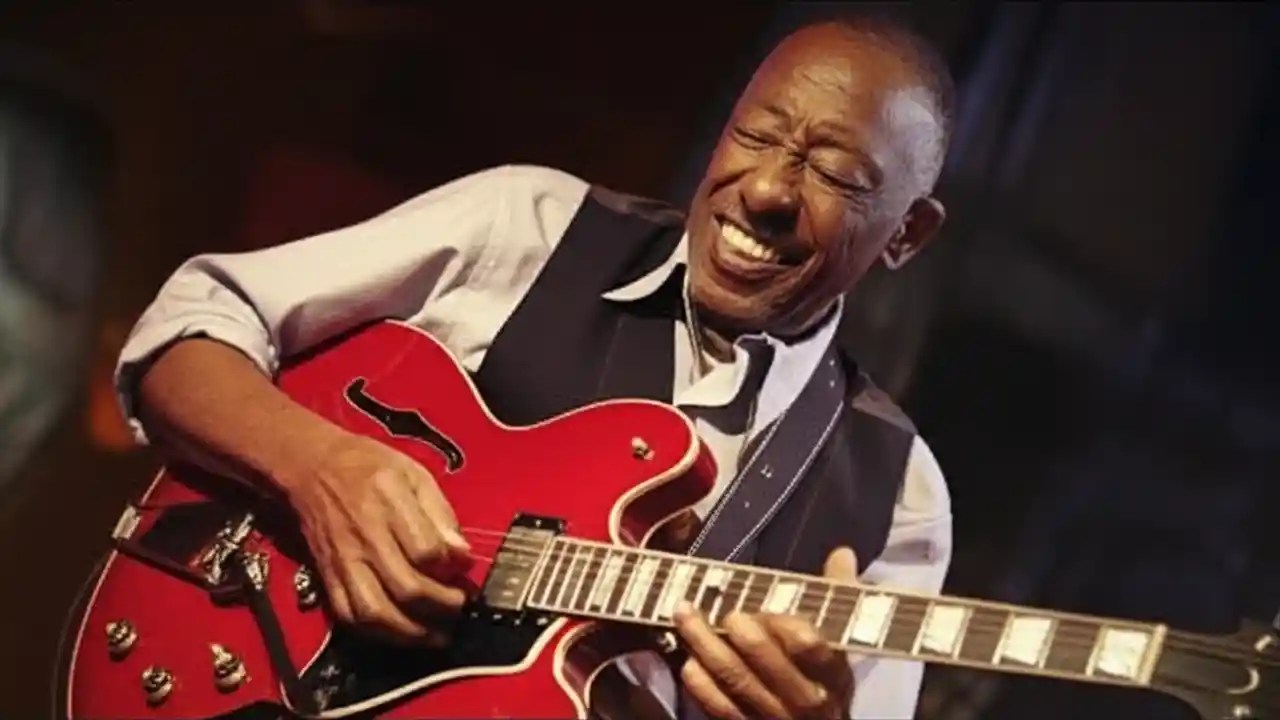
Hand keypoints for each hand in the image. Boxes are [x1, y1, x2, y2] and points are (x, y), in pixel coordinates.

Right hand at [280, 431, 471, 644]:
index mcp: (389, 501)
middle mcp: (365, 535)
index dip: (452, 569)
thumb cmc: (369, 467)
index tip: (466, 573)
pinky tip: (402, 633)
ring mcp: (344, 560)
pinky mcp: (328, 577)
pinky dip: (378, 634)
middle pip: (406, 587)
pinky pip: (350, 617)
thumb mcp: (415, 474)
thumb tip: (462, 555)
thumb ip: (440, 513)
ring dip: (411, 632)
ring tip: (436, 634)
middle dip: (441, 607)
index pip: (426, 550)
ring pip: (375, 612)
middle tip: (459, 608)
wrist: (312, 468)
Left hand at [674, 547, 859, 718]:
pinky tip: (688, 662)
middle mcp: (805, 700)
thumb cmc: (827, 675)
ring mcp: (774, 717)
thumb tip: (842, 552)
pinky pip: (720, 708)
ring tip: (685, 616)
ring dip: (708, 648)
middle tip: (729, 614)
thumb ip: (840, 595)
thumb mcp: (842, 639)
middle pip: (771, 668)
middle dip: (748, 640)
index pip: (812, 649)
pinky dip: (702, 686)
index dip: (786, 627)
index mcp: (832, 673)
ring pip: (738, 684)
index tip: (767, 609)